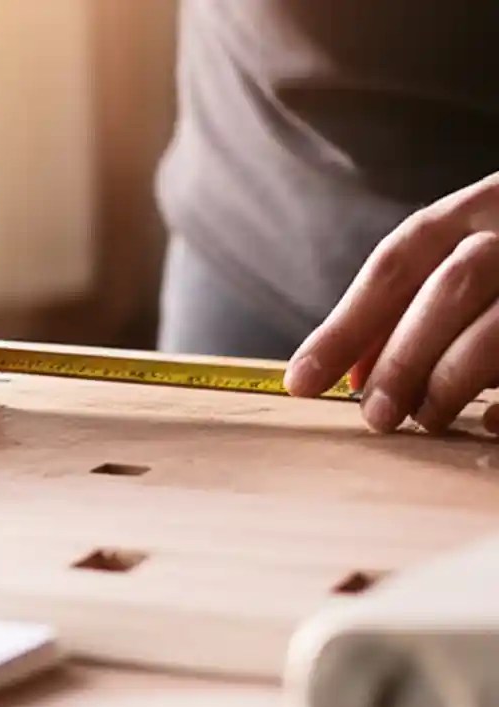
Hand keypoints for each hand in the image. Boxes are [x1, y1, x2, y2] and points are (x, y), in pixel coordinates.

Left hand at [285, 170, 498, 434]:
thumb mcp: (477, 262)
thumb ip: (417, 308)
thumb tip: (350, 375)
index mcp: (486, 203)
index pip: (400, 259)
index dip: (347, 323)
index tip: (303, 382)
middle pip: (455, 282)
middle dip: (404, 355)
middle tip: (373, 415)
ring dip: (456, 379)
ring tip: (425, 420)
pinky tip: (492, 426)